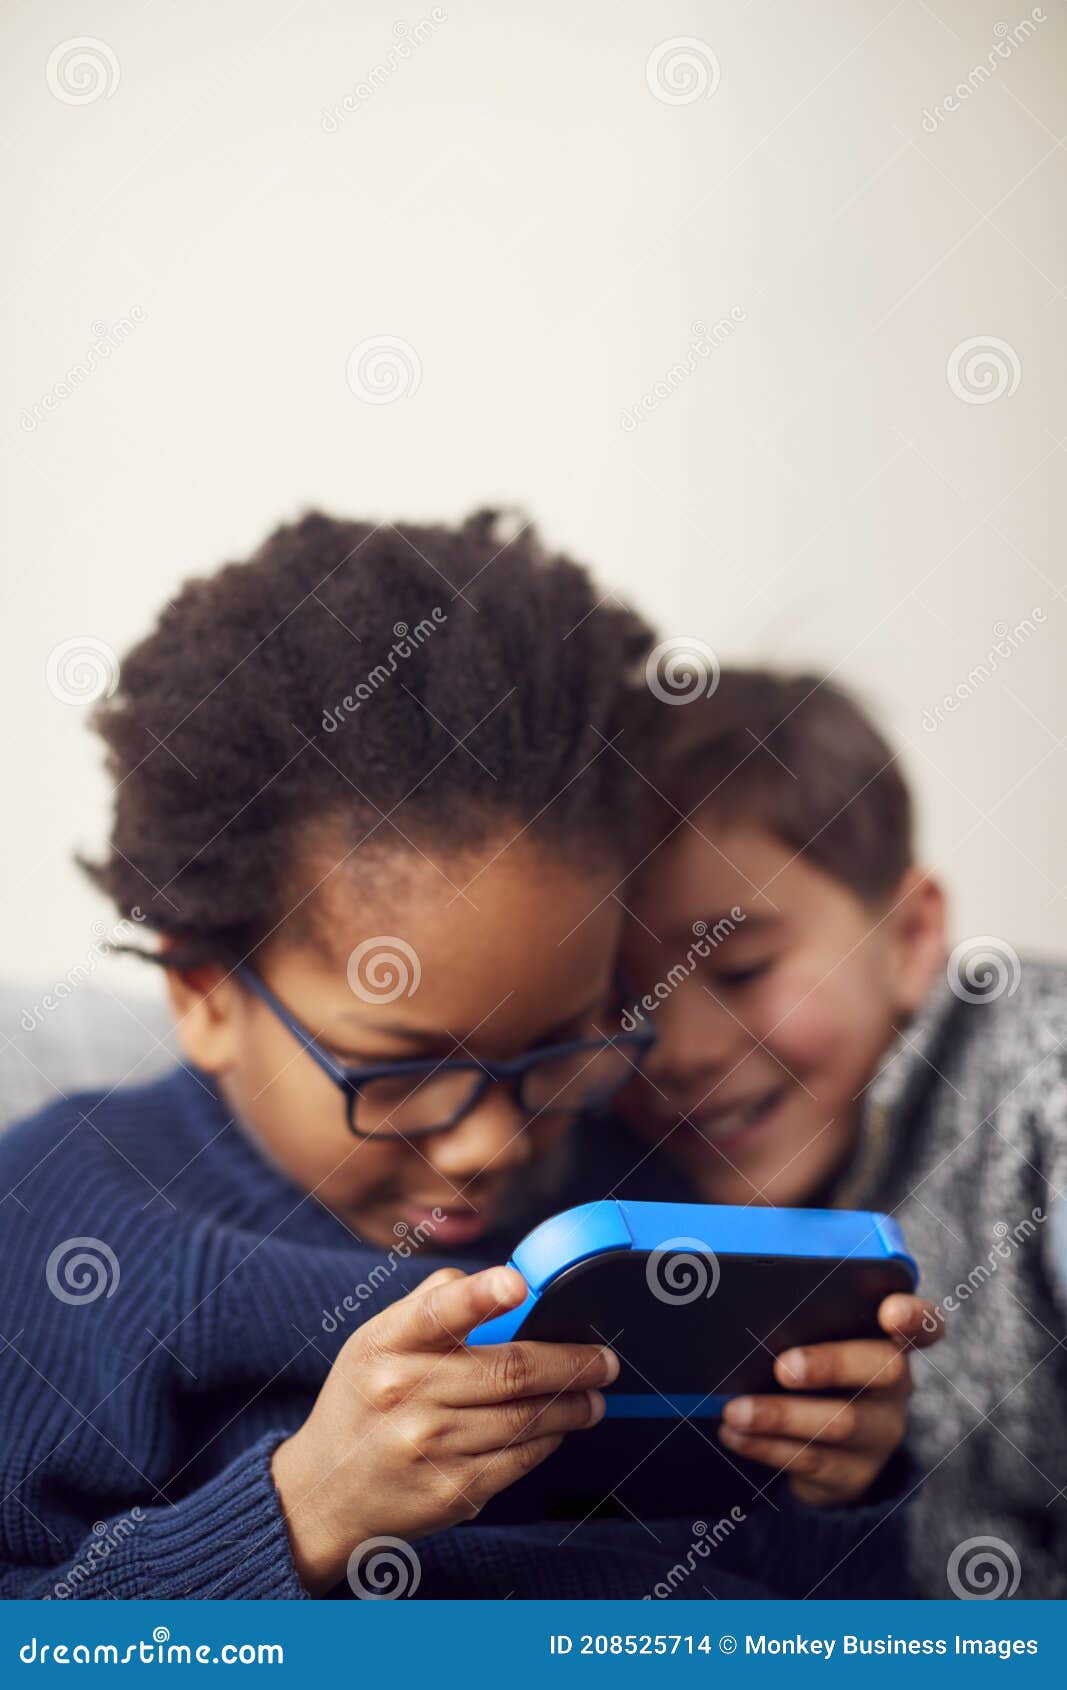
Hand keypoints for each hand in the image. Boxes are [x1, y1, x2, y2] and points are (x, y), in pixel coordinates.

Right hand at [271, 1265, 618, 1593]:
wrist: (322, 1493)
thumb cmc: (363, 1401)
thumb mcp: (374, 1341)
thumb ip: (431, 1306)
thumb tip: (495, 1280)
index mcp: (386, 1343)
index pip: (437, 1312)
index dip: (482, 1296)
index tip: (518, 1284)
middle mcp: (404, 1393)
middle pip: (509, 1371)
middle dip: (572, 1363)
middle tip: (605, 1359)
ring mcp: (428, 1446)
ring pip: (525, 1417)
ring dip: (573, 1404)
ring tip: (592, 1395)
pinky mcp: (450, 1491)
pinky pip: (519, 1458)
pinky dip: (549, 1439)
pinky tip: (557, 1427)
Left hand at [716, 1293, 942, 1506]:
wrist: (826, 1450)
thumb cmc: (814, 1373)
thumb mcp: (817, 1344)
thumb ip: (803, 1324)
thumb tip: (748, 1313)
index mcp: (890, 1343)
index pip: (922, 1325)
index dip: (913, 1316)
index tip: (890, 1311)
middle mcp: (894, 1388)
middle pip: (882, 1370)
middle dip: (830, 1365)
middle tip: (783, 1367)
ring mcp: (878, 1434)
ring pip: (840, 1423)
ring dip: (780, 1415)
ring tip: (735, 1410)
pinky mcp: (852, 1474)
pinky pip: (811, 1460)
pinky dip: (765, 1445)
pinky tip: (734, 1433)